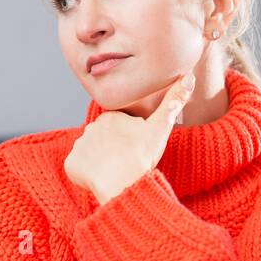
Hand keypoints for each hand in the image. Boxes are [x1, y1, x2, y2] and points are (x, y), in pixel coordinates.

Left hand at [64, 72, 195, 203]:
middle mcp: (90, 127)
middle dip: (113, 150)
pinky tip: (101, 179)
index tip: (136, 150)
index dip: (128, 140)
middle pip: (103, 140)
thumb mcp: (161, 127)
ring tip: (115, 172)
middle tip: (127, 162)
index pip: (117, 128)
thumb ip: (174, 101)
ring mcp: (79, 146)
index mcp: (110, 116)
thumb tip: (189, 76)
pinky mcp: (71, 165)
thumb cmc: (142, 156)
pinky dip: (87, 175)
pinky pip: (78, 169)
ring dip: (100, 162)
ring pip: (91, 154)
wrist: (122, 184)